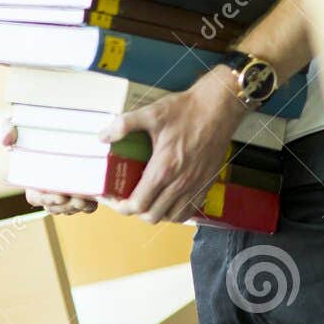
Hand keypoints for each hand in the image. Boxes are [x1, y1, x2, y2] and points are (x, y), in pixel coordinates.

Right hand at [3, 124, 99, 214]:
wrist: (66, 121)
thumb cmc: (34, 126)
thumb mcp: (19, 123)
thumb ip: (8, 128)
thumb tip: (5, 141)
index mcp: (33, 176)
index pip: (36, 197)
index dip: (47, 199)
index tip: (60, 196)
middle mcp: (48, 185)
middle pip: (54, 206)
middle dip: (64, 206)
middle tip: (76, 200)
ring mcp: (65, 187)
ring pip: (68, 208)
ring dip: (76, 207)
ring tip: (85, 201)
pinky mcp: (82, 185)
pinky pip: (84, 204)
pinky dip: (88, 206)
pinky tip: (93, 201)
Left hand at [103, 68, 248, 224]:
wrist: (220, 107)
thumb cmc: (189, 109)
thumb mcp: (152, 112)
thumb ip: (125, 124)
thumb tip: (103, 136)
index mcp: (164, 168)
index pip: (137, 204)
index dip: (119, 207)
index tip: (112, 199)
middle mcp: (181, 182)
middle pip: (152, 215)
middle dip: (135, 211)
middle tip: (127, 199)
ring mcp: (196, 184)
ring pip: (172, 216)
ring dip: (157, 213)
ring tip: (149, 200)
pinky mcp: (207, 182)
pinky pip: (190, 210)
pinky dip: (177, 211)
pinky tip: (170, 200)